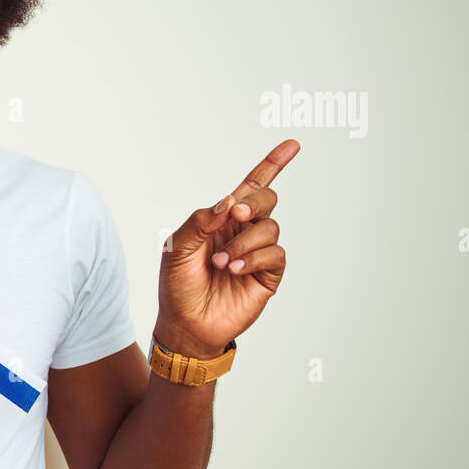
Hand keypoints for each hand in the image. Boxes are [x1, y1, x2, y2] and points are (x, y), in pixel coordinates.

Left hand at [155, 139, 299, 358]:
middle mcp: (243, 232)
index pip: (251, 186)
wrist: (185, 323)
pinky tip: (235, 269)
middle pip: (267, 200)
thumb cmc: (177, 285)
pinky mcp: (267, 275)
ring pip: (270, 228)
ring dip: (244, 241)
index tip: (292, 145)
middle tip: (236, 215)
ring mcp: (257, 253)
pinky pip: (275, 254)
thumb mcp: (177, 247)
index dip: (272, 165)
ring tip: (221, 262)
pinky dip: (254, 258)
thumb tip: (228, 202)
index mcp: (221, 220)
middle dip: (254, 202)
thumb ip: (200, 220)